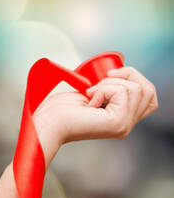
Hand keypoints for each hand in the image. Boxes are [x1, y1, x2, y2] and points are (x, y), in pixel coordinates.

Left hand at [34, 65, 157, 159]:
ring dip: (108, 83)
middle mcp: (128, 125)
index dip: (135, 78)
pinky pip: (122, 91)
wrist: (47, 122)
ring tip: (90, 94)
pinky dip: (104, 88)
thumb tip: (120, 72)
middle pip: (147, 89)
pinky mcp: (117, 122)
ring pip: (135, 88)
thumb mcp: (91, 94)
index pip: (149, 95)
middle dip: (126, 75)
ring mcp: (124, 125)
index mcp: (123, 118)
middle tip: (98, 83)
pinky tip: (90, 101)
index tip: (110, 75)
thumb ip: (109, 91)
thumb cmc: (60, 109)